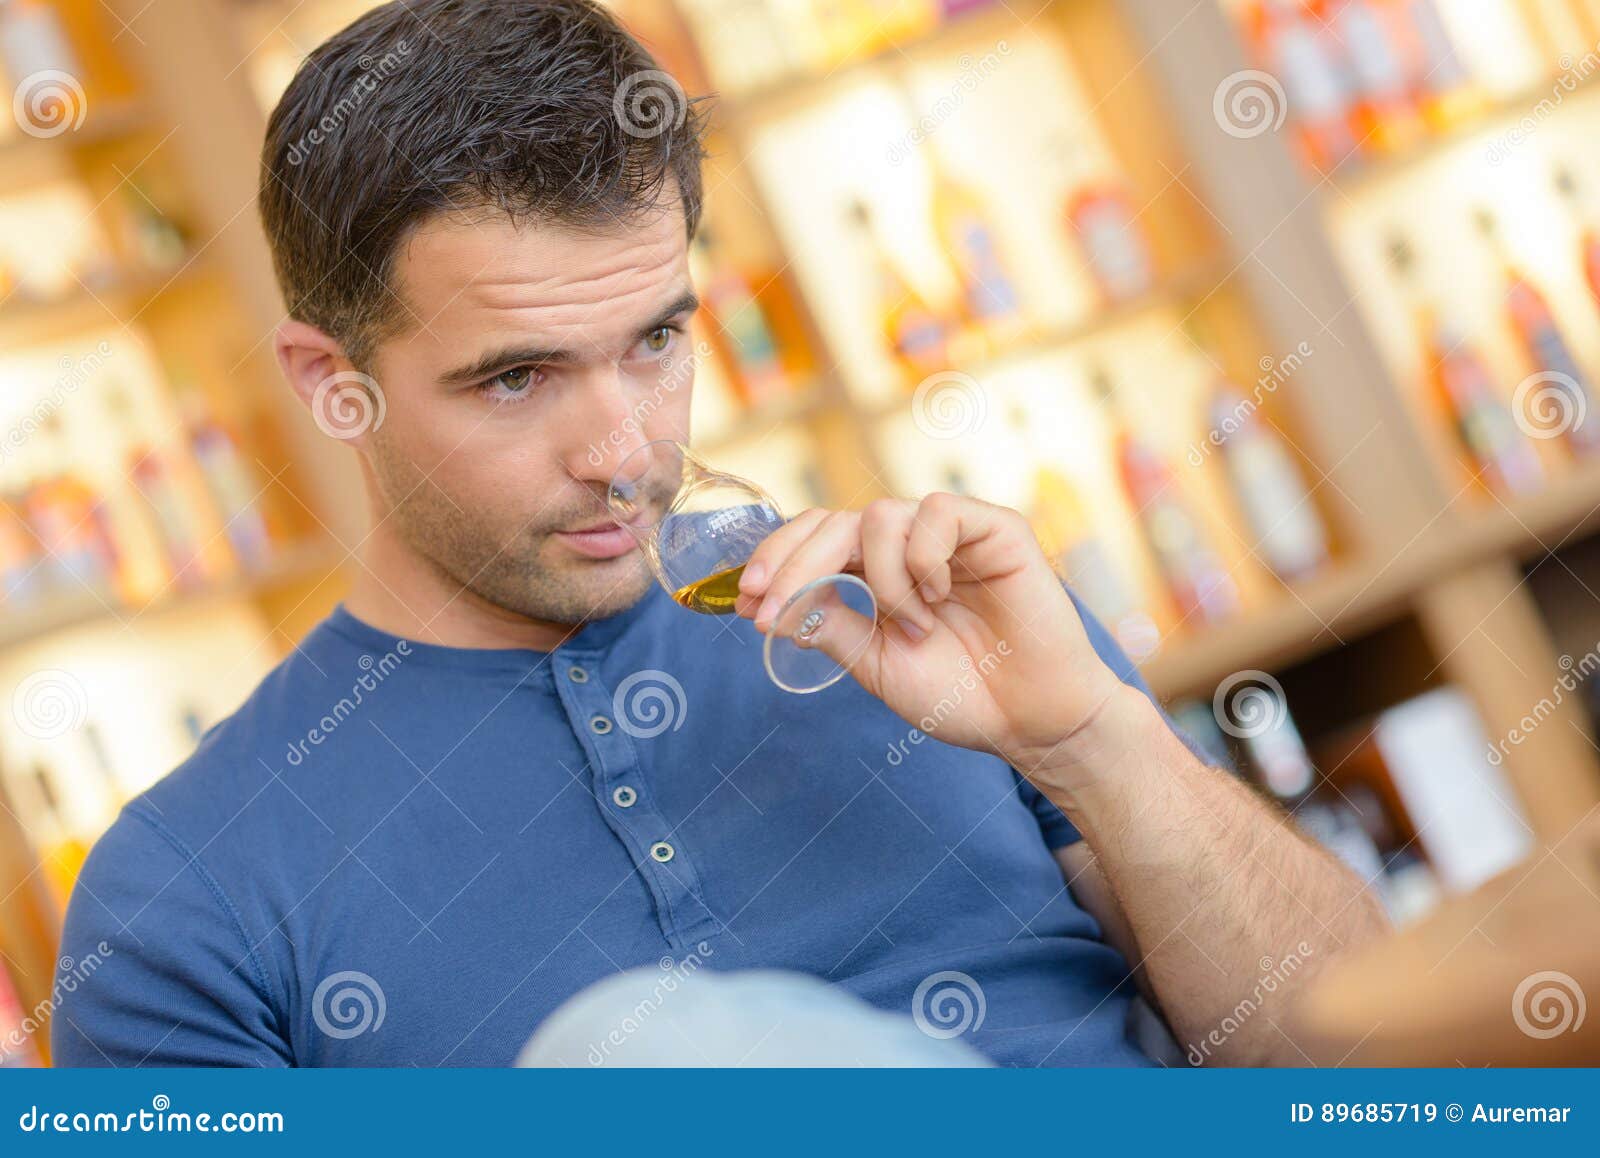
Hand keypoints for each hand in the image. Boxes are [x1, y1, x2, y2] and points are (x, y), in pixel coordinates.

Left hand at [734, 493, 1137, 773]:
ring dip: (882, 578)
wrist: (1032, 720)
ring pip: (880, 515)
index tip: (742, 600)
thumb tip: (778, 604)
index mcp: (877, 573)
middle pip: (833, 520)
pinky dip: (924, 561)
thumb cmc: (962, 696)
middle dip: (793, 563)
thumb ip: (832, 628)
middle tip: (770, 607)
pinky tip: (943, 598)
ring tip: (913, 627)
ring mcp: (950, 533)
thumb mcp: (877, 666)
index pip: (814, 540)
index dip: (775, 560)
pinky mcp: (994, 527)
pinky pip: (936, 513)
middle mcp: (908, 545)